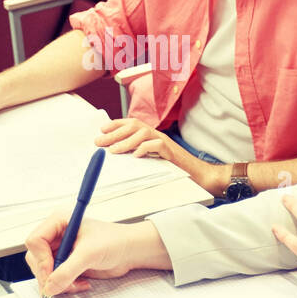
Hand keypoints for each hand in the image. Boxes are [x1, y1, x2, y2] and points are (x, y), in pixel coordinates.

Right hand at [25, 213, 139, 297]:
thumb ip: (67, 271)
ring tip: (76, 284)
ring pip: (44, 271)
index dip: (41, 259)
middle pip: (36, 258)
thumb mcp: (89, 254)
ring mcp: (60, 251)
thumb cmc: (115, 241)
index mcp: (58, 222)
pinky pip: (55, 279)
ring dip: (58, 283)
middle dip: (48, 275)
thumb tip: (49, 287)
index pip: (35, 240)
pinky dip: (65, 285)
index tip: (51, 273)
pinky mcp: (66, 264)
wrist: (130, 252)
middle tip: (60, 285)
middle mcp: (56, 235)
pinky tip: (81, 283)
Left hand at [94, 118, 220, 190]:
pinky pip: (158, 144)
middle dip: (115, 132)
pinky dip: (145, 148)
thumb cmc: (171, 168)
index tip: (101, 130)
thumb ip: (136, 154)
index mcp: (150, 135)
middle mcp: (156, 134)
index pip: (131, 123)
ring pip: (144, 133)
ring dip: (126, 141)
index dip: (116, 124)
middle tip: (100, 142)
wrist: (196, 174)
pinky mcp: (172, 152)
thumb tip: (114, 153)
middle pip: (135, 125)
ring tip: (114, 151)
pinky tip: (136, 155)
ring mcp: (165, 142)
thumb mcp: (149, 160)